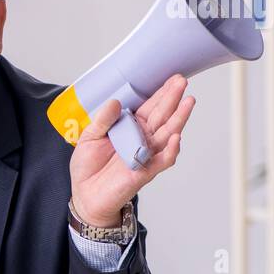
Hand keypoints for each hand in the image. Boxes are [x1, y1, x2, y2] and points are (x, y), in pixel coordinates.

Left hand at [69, 74, 193, 225]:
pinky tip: (176, 137)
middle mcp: (142, 139)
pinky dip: (171, 150)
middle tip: (182, 81)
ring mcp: (146, 154)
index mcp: (130, 128)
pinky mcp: (145, 171)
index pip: (149, 108)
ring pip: (168, 134)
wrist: (85, 195)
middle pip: (162, 116)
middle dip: (172, 99)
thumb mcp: (89, 137)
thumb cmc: (88, 166)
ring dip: (179, 119)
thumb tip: (116, 102)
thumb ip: (102, 120)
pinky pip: (162, 160)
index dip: (159, 94)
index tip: (170, 78)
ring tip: (188, 102)